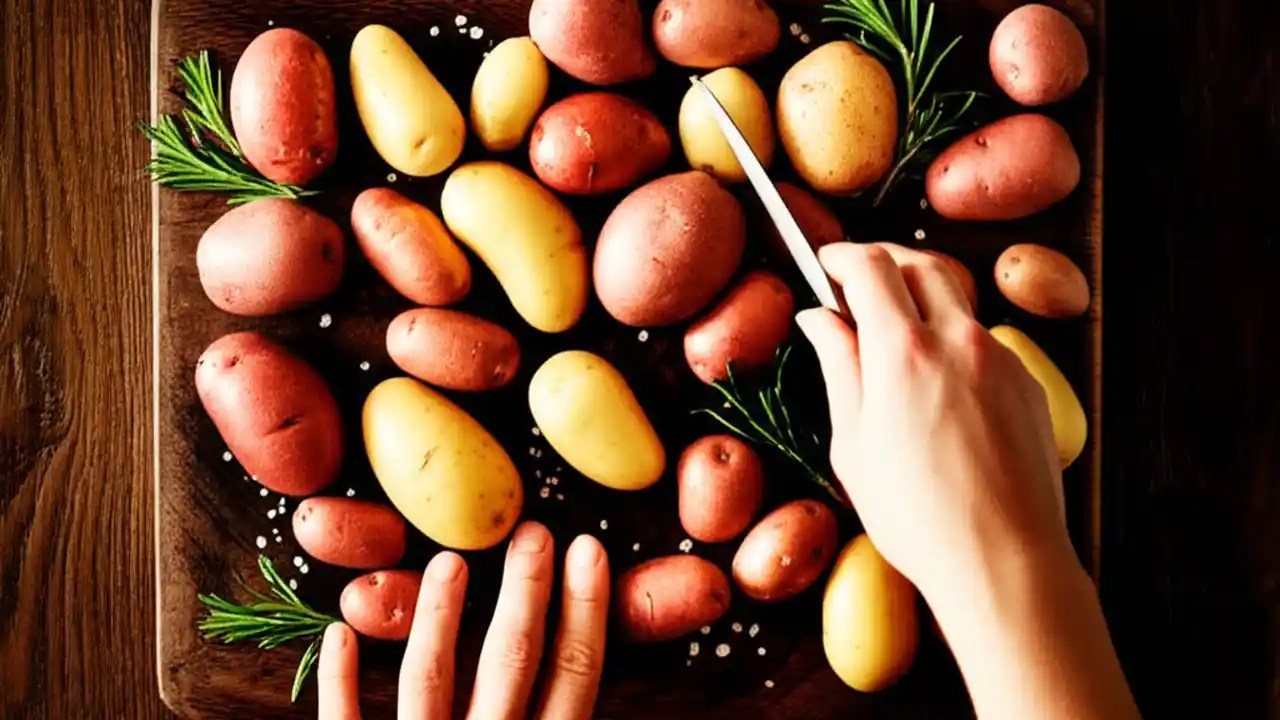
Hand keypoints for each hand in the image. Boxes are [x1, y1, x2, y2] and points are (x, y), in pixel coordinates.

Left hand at [315, 521, 609, 719]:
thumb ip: (560, 718)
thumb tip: (579, 670)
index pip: (574, 675)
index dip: (585, 609)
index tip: (589, 548)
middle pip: (511, 662)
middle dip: (526, 591)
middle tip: (531, 531)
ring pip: (429, 681)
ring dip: (440, 615)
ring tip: (448, 559)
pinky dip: (341, 679)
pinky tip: (340, 632)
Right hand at [796, 242, 1067, 596]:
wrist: (1004, 558)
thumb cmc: (917, 516)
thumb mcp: (853, 444)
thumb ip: (838, 368)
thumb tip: (818, 320)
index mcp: (902, 351)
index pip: (870, 266)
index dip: (841, 256)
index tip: (825, 264)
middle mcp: (958, 340)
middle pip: (921, 262)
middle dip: (884, 260)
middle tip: (856, 281)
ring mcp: (1000, 358)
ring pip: (958, 296)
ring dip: (921, 294)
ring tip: (894, 328)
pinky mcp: (1027, 382)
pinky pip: (984, 336)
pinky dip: (953, 333)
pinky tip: (936, 375)